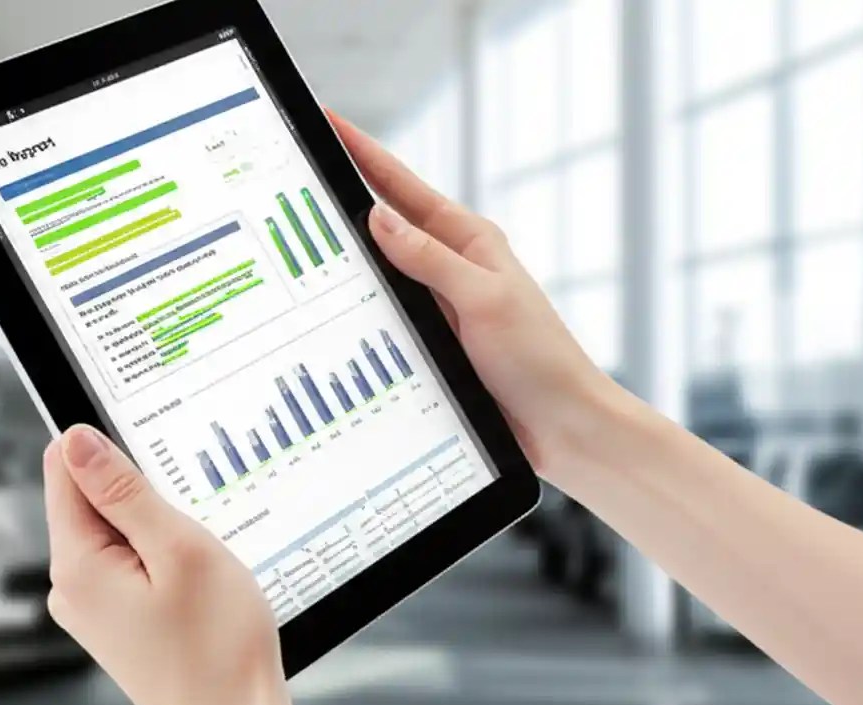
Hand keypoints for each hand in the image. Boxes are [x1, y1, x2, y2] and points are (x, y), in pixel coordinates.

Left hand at [43, 425, 294, 704]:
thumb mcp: (178, 548)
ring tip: (192, 566)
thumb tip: (78, 440)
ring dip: (156, 530)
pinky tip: (190, 584)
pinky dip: (161, 558)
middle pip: (89, 498)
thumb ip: (123, 490)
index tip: (153, 472)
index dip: (110, 453)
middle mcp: (71, 586)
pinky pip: (129, 560)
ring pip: (115, 529)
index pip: (65, 468)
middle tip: (185, 532)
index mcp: (76, 565)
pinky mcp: (115, 615)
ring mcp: (91, 604)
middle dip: (141, 498)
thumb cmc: (218, 649)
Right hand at [330, 112, 619, 477]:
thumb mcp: (482, 300)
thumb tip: (378, 218)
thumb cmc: (538, 360)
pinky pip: (383, 309)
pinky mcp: (430, 340)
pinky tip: (328, 300)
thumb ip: (429, 259)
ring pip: (379, 267)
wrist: (561, 427)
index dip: (363, 152)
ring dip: (346, 249)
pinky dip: (356, 299)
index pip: (402, 186)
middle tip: (302, 163)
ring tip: (301, 221)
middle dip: (344, 190)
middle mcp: (450, 266)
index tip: (330, 121)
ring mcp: (438, 303)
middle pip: (385, 219)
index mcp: (469, 241)